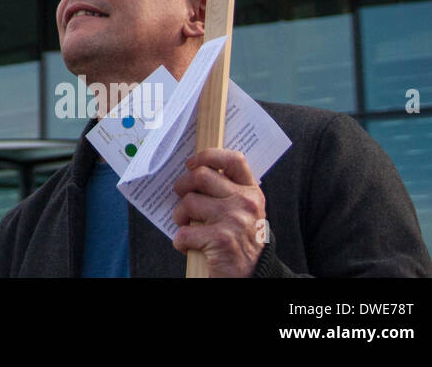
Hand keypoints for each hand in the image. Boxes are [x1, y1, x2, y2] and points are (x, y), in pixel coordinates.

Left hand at [172, 149, 266, 276]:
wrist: (251, 276)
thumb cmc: (238, 241)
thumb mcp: (241, 211)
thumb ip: (225, 191)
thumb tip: (192, 170)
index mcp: (251, 192)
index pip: (233, 160)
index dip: (208, 156)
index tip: (191, 163)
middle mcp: (245, 202)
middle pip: (201, 175)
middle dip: (182, 186)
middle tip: (180, 197)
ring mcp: (234, 220)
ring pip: (189, 202)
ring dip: (179, 216)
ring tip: (186, 226)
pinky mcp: (222, 239)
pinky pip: (185, 232)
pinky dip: (180, 241)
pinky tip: (188, 246)